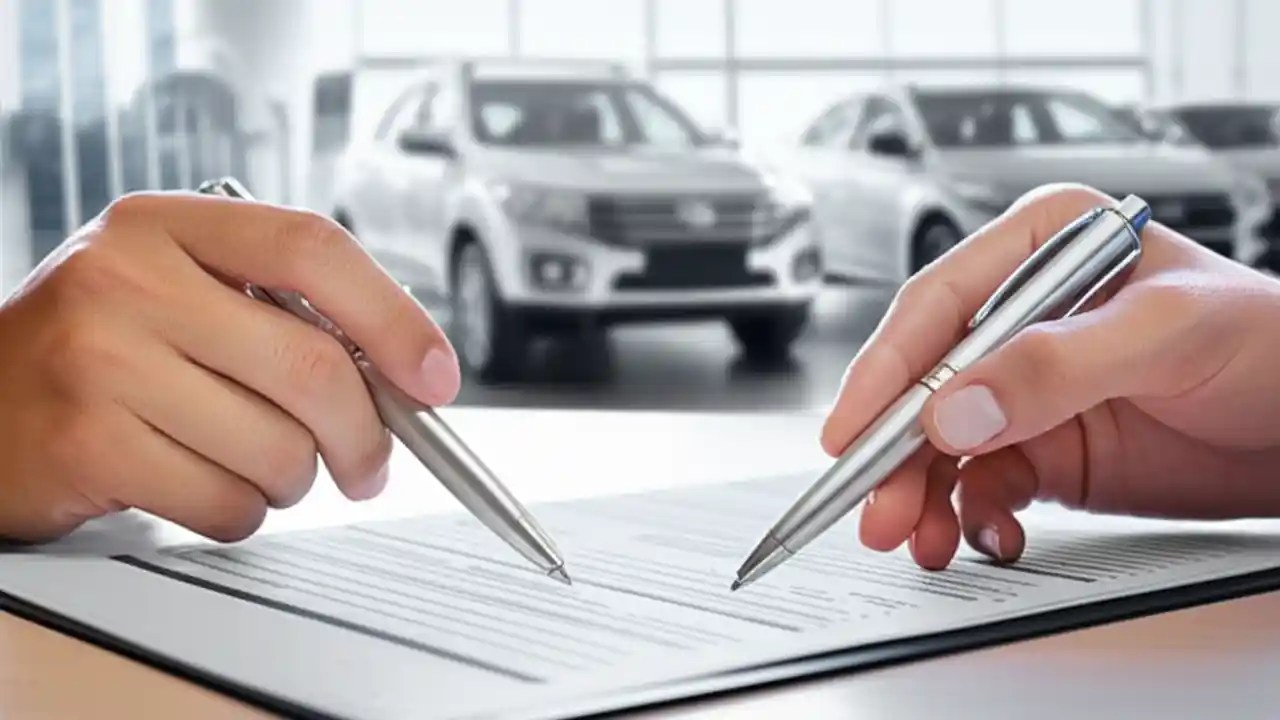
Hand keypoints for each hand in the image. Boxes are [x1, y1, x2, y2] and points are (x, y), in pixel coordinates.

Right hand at [0, 193, 459, 541]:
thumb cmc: (97, 347)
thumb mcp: (176, 288)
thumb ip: (280, 308)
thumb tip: (404, 369)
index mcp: (167, 225)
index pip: (312, 248)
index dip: (394, 316)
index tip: (436, 374)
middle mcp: (128, 278)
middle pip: (313, 366)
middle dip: (365, 435)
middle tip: (368, 461)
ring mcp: (102, 360)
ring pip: (278, 448)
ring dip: (293, 478)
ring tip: (255, 461)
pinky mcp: (89, 444)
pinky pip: (228, 503)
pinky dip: (243, 511)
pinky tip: (206, 485)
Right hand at [822, 184, 1279, 569]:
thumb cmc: (1271, 346)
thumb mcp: (1167, 334)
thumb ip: (1056, 366)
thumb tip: (953, 409)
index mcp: (1040, 249)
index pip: (937, 306)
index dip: (886, 370)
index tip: (854, 430)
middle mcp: (1021, 316)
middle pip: (923, 381)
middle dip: (894, 449)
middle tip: (876, 508)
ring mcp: (1026, 386)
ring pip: (939, 441)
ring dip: (921, 492)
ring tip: (916, 538)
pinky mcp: (1041, 447)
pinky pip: (981, 483)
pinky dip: (970, 515)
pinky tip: (985, 535)